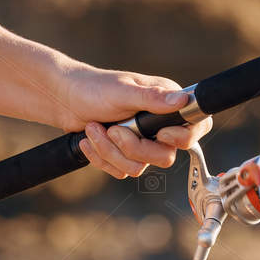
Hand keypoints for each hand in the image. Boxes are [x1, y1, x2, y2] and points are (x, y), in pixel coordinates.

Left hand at [52, 65, 213, 179]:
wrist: (63, 100)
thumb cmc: (93, 88)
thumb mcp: (123, 91)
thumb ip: (153, 98)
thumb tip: (185, 99)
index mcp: (166, 104)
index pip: (196, 128)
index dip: (182, 138)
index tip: (160, 134)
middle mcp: (158, 125)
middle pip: (164, 157)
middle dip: (132, 147)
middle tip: (112, 129)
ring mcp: (141, 142)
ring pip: (138, 167)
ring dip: (110, 151)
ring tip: (93, 129)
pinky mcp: (124, 155)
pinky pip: (120, 171)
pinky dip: (101, 158)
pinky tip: (88, 140)